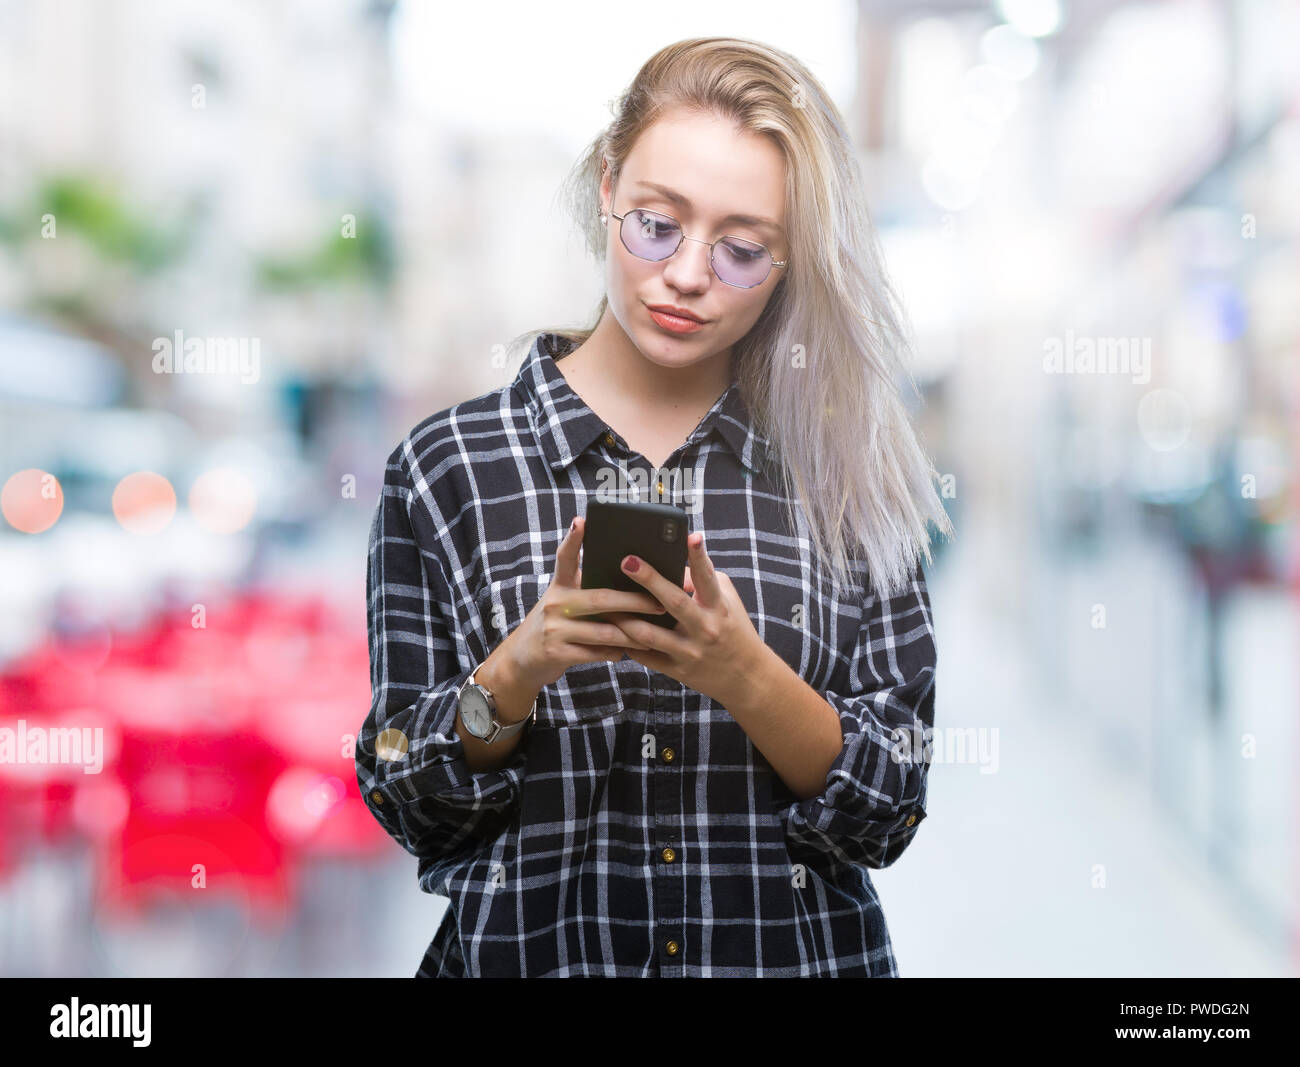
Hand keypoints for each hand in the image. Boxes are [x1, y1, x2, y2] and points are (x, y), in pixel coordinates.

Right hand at [499, 516, 665, 692]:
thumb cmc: (557, 625)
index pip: (565, 557)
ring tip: (652, 633)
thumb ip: (589, 591)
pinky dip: (614, 653)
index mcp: (559, 586)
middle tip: (659, 602)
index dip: (573, 539)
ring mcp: (554, 629)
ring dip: (631, 634)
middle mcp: (555, 603)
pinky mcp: (557, 652)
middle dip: (634, 601)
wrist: (524, 660)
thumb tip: (630, 579)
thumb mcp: (565, 602)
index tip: (582, 520)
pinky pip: (596, 652)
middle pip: (600, 598)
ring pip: (604, 631)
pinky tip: (626, 652)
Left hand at [604, 531, 771, 709]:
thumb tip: (669, 566)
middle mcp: (705, 628)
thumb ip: (702, 581)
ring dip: (625, 617)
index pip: (708, 578)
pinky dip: (627, 642)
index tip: (690, 536)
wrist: (746, 676)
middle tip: (627, 561)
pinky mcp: (678, 670)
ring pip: (650, 634)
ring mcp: (689, 651)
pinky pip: (646, 656)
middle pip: (674, 602)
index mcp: (718, 607)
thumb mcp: (726, 601)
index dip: (699, 556)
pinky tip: (611, 629)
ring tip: (604, 600)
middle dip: (650, 580)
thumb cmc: (732, 628)